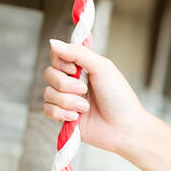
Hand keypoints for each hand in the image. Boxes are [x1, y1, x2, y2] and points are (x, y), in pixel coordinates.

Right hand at [43, 38, 146, 155]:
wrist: (124, 127)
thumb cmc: (118, 96)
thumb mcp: (102, 67)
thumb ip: (78, 53)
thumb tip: (53, 43)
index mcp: (81, 67)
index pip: (57, 57)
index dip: (61, 62)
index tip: (74, 68)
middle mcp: (71, 82)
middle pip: (49, 74)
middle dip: (66, 84)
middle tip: (84, 90)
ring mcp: (66, 99)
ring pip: (47, 93)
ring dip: (67, 101)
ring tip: (85, 107)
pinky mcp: (62, 117)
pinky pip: (47, 110)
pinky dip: (61, 113)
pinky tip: (77, 117)